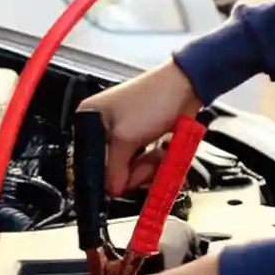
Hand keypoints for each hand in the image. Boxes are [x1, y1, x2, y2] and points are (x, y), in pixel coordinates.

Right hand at [78, 59, 202, 196]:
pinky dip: (154, 163)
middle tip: (145, 169)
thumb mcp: (126, 138)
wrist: (187, 86)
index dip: (106, 175)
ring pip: (129, 166)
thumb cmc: (155, 97)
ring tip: (158, 158)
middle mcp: (104, 125)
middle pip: (111, 166)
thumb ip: (115, 168)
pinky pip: (143, 160)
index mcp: (89, 118)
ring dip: (146, 168)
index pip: (88, 159)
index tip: (121, 183)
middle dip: (132, 172)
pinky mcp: (142, 135)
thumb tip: (112, 189)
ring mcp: (124, 131)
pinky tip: (162, 155)